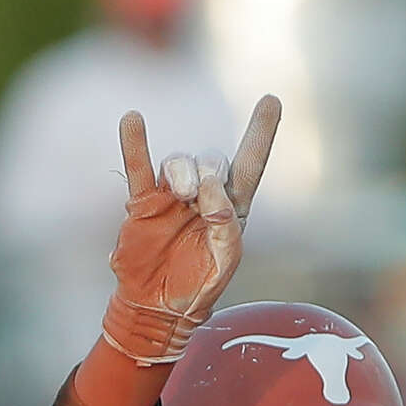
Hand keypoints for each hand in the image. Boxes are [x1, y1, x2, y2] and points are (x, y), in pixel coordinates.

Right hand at [102, 94, 281, 364]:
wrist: (160, 306)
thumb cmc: (199, 284)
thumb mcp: (225, 260)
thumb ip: (226, 225)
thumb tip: (210, 189)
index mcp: (232, 206)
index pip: (251, 162)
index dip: (261, 132)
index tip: (272, 99)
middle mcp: (203, 194)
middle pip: (211, 159)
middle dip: (209, 170)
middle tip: (199, 197)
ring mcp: (171, 195)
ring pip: (179, 162)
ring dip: (182, 172)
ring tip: (180, 194)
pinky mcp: (143, 202)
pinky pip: (138, 167)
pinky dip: (135, 144)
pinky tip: (133, 120)